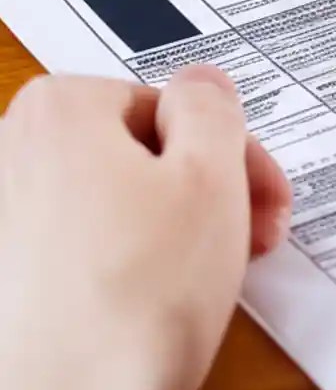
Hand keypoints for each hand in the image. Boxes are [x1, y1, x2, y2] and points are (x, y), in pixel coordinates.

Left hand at [0, 66, 291, 389]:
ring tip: (197, 278)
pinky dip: (124, 263)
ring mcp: (3, 216)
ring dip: (170, 229)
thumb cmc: (131, 302)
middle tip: (243, 238)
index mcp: (58, 110)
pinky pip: (83, 245)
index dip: (231, 157)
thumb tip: (202, 87)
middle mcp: (11, 152)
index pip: (175, 108)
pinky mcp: (7, 271)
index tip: (257, 197)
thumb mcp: (211, 176)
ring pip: (116, 200)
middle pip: (142, 152)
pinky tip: (152, 301)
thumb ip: (213, 107)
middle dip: (204, 192)